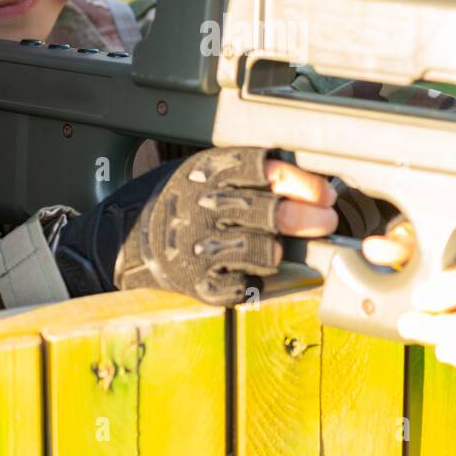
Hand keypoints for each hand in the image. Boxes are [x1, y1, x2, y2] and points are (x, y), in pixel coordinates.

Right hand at [113, 147, 336, 304]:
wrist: (129, 239)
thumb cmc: (179, 201)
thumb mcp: (203, 171)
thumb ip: (246, 174)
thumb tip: (307, 182)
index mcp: (209, 174)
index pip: (267, 172)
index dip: (303, 183)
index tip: (323, 193)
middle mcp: (207, 208)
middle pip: (273, 213)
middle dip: (309, 218)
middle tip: (326, 220)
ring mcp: (203, 247)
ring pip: (267, 252)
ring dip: (281, 249)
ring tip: (279, 245)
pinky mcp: (202, 282)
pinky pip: (248, 283)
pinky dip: (255, 277)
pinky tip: (248, 268)